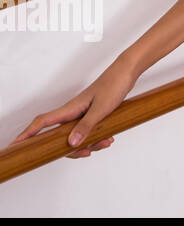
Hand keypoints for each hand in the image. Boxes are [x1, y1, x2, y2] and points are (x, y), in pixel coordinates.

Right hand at [8, 61, 136, 157]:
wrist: (127, 72)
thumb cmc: (113, 85)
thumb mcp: (101, 109)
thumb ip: (86, 126)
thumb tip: (71, 143)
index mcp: (69, 109)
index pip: (41, 123)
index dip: (27, 135)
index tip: (16, 146)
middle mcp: (72, 112)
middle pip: (60, 137)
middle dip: (72, 149)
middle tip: (87, 153)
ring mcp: (81, 113)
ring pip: (76, 136)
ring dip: (90, 143)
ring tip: (106, 141)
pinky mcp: (91, 114)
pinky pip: (87, 131)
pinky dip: (96, 137)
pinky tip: (108, 137)